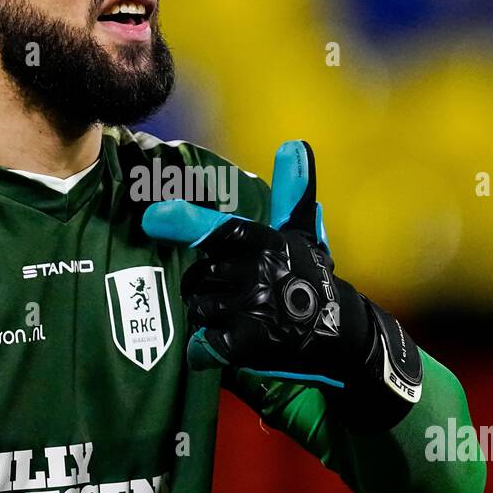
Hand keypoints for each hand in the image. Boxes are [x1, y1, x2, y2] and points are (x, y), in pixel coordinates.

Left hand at [141, 141, 421, 415]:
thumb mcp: (301, 233)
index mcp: (266, 242)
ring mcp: (256, 307)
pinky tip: (213, 348)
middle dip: (206, 286)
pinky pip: (207, 343)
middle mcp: (259, 271)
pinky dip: (204, 350)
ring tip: (235, 318)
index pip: (221, 231)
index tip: (153, 218)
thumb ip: (290, 190)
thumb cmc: (311, 278)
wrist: (339, 335)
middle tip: (234, 294)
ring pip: (198, 308)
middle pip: (199, 276)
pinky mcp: (252, 342)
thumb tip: (294, 143)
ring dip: (208, 317)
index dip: (186, 223)